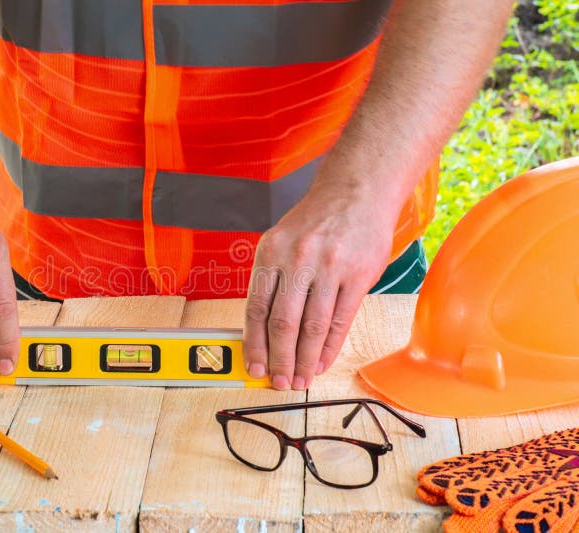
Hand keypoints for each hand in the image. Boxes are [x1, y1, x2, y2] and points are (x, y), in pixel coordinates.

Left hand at [243, 174, 395, 389]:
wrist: (356, 191)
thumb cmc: (315, 221)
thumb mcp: (281, 240)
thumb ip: (272, 279)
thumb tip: (261, 330)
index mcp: (270, 252)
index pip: (256, 308)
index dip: (254, 343)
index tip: (254, 366)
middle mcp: (297, 259)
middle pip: (282, 323)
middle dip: (279, 359)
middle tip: (278, 382)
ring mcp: (329, 267)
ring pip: (312, 326)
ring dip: (305, 360)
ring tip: (301, 379)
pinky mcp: (358, 275)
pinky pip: (341, 320)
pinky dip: (330, 347)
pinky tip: (323, 362)